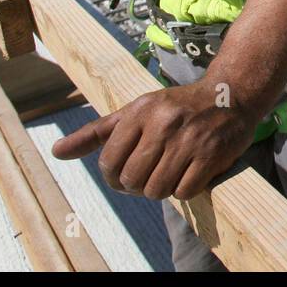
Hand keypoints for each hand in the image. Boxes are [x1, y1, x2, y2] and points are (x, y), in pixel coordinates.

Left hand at [51, 81, 260, 200]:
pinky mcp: (211, 154)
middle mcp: (163, 123)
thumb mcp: (135, 112)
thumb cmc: (176, 107)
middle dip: (137, 185)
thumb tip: (56, 152)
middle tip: (149, 176)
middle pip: (132, 180)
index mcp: (140, 111)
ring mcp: (188, 139)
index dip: (114, 176)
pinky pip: (184, 191)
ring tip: (169, 173)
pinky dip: (184, 190)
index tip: (125, 174)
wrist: (231, 95)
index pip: (109, 162)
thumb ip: (95, 133)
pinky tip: (189, 174)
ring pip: (157, 190)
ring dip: (161, 189)